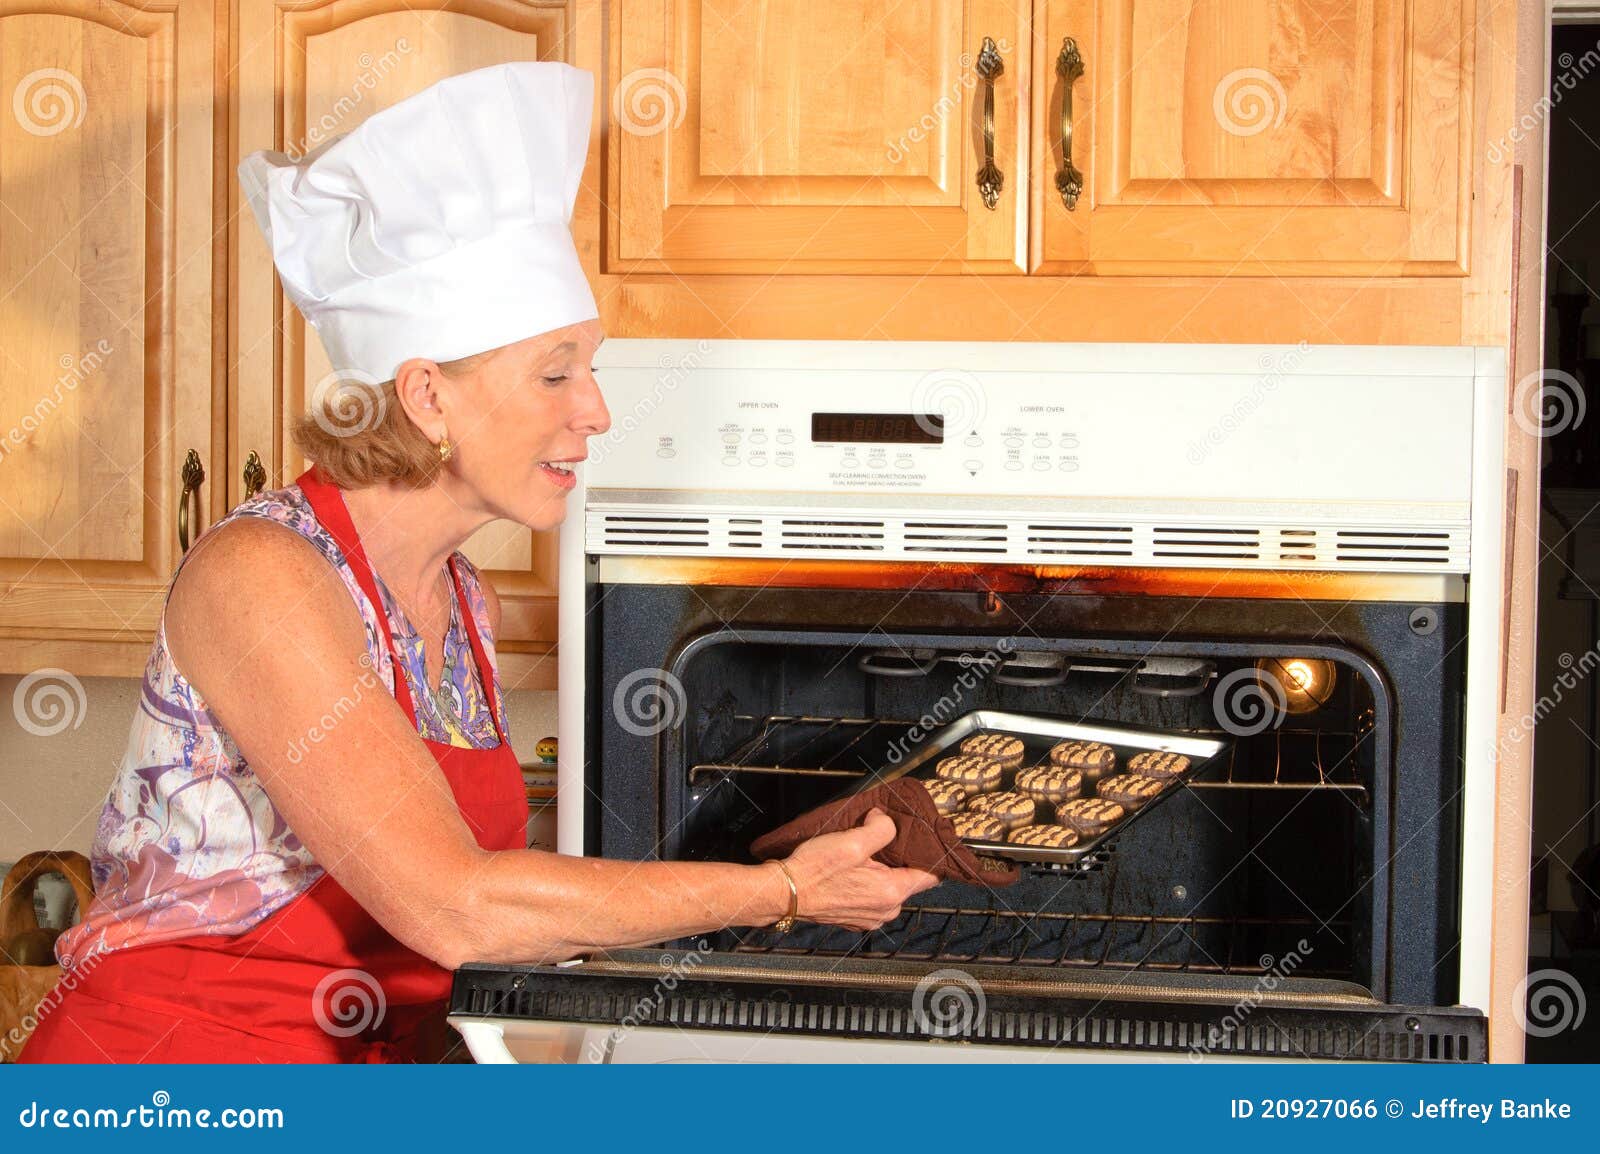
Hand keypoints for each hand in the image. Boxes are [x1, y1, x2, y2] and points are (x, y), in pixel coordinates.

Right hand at [780, 808, 940, 931]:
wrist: (784, 893)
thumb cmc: (814, 871)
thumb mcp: (852, 841)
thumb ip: (880, 828)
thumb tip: (885, 821)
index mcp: (891, 892)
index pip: (931, 876)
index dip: (929, 855)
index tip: (924, 840)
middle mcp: (885, 910)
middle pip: (908, 880)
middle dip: (898, 860)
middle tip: (881, 840)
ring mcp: (870, 917)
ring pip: (888, 887)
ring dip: (879, 871)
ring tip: (861, 854)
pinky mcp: (855, 918)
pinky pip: (871, 896)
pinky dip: (866, 882)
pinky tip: (850, 869)